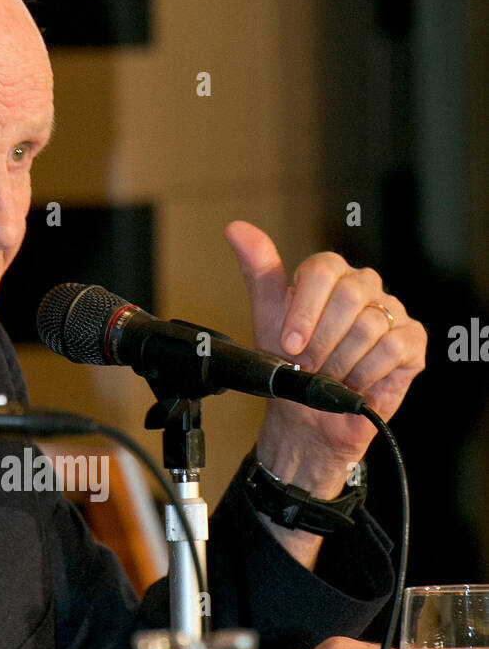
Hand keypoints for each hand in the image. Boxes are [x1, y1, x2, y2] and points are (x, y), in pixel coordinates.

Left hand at [224, 222, 426, 496]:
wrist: (309, 419)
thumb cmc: (293, 368)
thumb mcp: (268, 320)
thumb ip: (259, 272)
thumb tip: (237, 229)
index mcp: (332, 276)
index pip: (323, 269)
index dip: (304, 311)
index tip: (290, 344)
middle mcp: (365, 287)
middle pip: (349, 296)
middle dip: (322, 342)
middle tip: (311, 365)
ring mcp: (391, 312)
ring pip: (369, 326)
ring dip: (341, 363)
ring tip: (332, 376)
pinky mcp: (412, 341)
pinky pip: (393, 347)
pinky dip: (367, 373)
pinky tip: (355, 382)